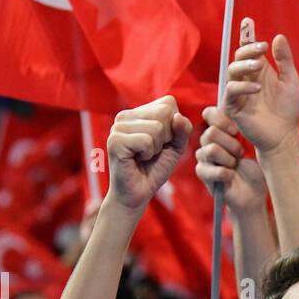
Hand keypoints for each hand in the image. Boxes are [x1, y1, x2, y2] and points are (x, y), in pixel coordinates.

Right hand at [105, 96, 193, 213]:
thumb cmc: (155, 169)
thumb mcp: (176, 148)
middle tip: (153, 152)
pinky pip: (146, 140)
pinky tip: (137, 160)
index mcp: (138, 113)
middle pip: (164, 113)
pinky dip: (148, 154)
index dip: (174, 127)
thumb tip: (178, 116)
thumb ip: (182, 130)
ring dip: (157, 148)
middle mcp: (125, 115)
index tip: (162, 143)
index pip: (168, 103)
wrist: (137, 194)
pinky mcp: (115, 140)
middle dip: (167, 137)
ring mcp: (118, 126)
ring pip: (157, 127)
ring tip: (144, 156)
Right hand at [195, 105, 268, 214]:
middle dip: (231, 144)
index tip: (235, 131)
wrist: (252, 196)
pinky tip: (231, 177)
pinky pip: (211, 168)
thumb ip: (244, 128)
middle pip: (211, 132)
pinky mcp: (202, 174)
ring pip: (212, 149)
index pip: (210, 114)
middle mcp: (207, 143)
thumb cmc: (253, 170)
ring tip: (235, 165)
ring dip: (229, 159)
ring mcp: (203, 158)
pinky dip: (226, 173)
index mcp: (219, 132)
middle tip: (240, 154)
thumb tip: (246, 105)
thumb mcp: (251, 145)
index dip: (222, 119)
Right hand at [224, 19, 298, 156]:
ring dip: (245, 65)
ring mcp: (238, 93)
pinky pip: (232, 92)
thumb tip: (278, 37)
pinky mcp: (233, 107)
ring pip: (232, 71)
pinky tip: (257, 87)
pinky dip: (243, 87)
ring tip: (260, 64)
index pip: (248, 49)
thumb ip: (284, 60)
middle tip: (261, 48)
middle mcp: (246, 79)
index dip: (246, 35)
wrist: (284, 135)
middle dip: (248, 49)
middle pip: (238, 57)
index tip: (248, 22)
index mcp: (258, 71)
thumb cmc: (288, 111)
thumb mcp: (290, 81)